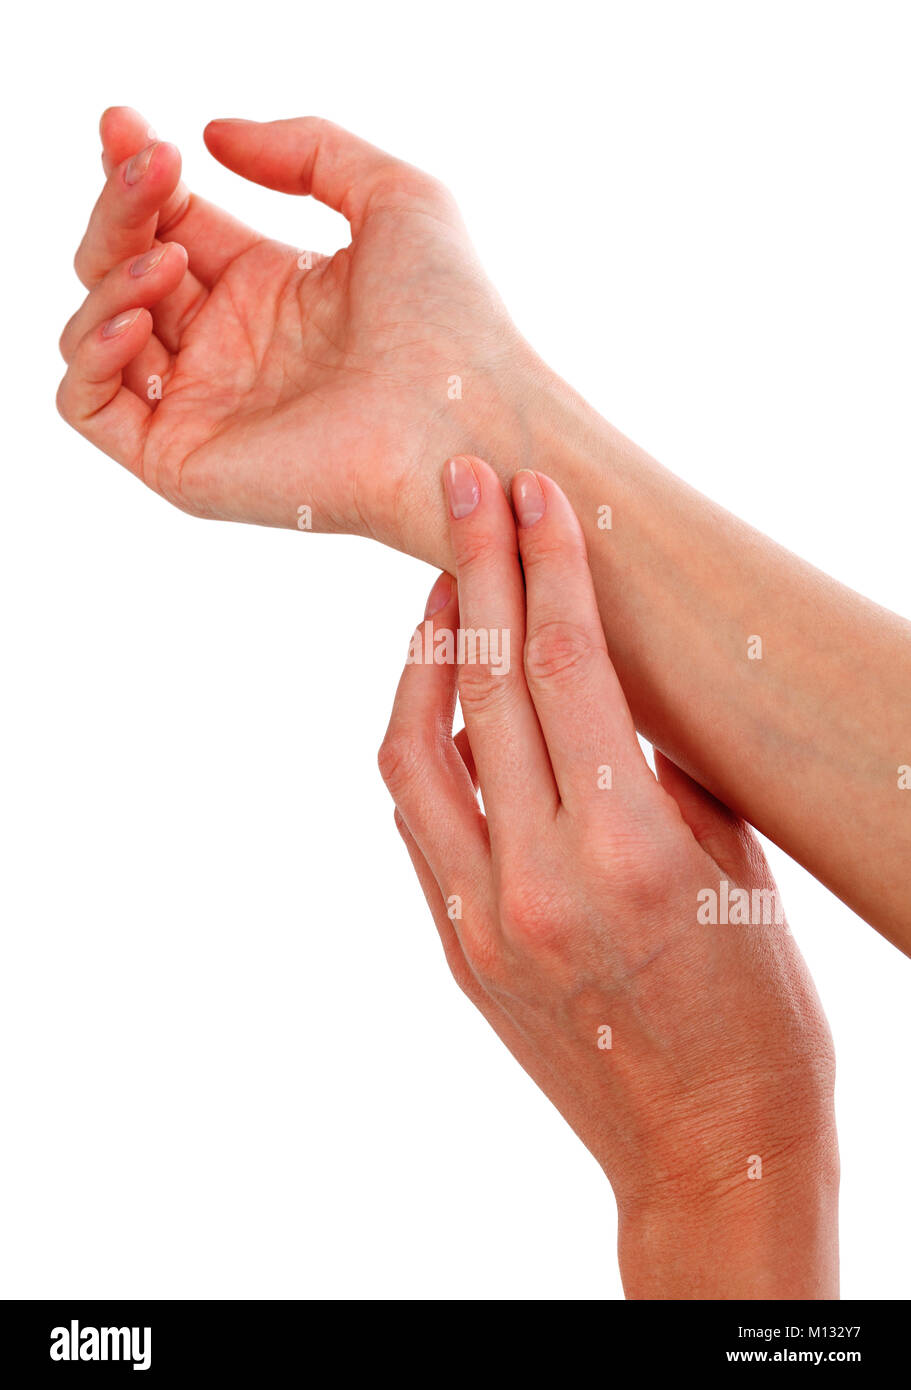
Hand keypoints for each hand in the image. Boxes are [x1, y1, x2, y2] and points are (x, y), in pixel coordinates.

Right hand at [57, 108, 527, 547]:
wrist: (467, 417)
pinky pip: (90, 407)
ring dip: (110, 272)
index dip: (140, 175)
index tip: (130, 126)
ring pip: (95, 329)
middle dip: (119, 208)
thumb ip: (307, 150)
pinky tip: (136, 315)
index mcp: (268, 291)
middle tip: (150, 165)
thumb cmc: (453, 319)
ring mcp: (203, 408)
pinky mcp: (185, 463)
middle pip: (123, 266)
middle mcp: (228, 350)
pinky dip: (90, 352)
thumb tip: (213, 136)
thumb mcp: (394, 195)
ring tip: (171, 258)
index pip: (171, 224)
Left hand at [379, 456, 837, 1297]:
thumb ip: (656, 770)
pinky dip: (430, 742)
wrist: (708, 1149)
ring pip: (413, 751)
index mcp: (631, 852)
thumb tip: (600, 687)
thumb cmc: (759, 1009)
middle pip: (482, 685)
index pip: (568, 669)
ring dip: (425, 654)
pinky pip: (421, 820)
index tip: (531, 492)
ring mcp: (483, 921)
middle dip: (473, 567)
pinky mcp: (457, 949)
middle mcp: (539, 881)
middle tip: (464, 486)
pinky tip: (454, 701)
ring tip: (448, 590)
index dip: (546, 565)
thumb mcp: (734, 866)